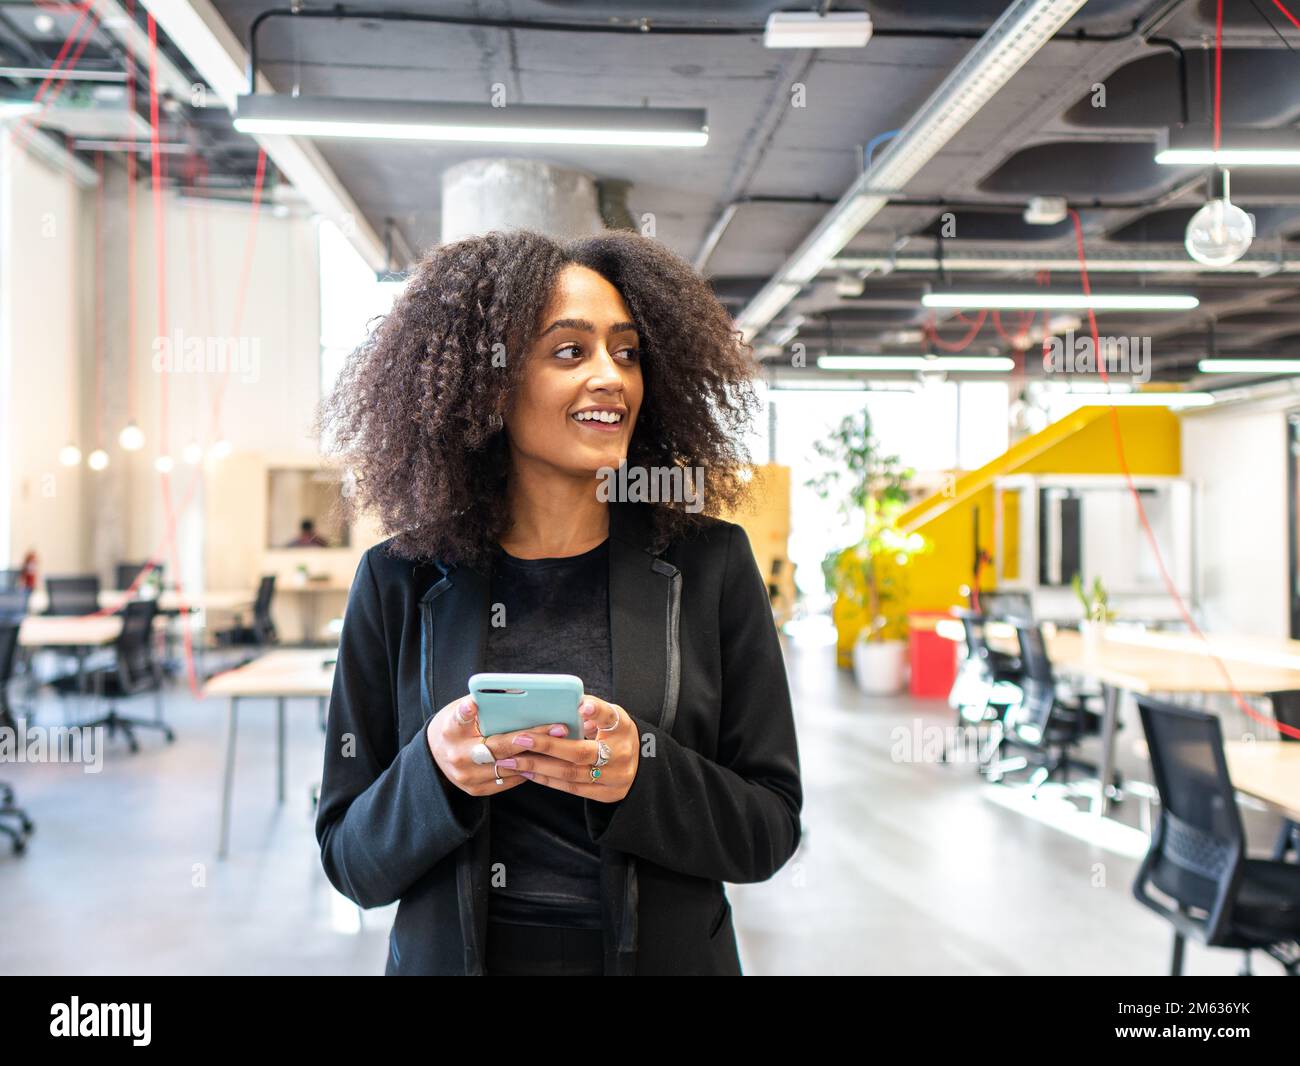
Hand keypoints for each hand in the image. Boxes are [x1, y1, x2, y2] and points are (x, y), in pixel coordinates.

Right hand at [426, 696, 573, 796]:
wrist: (435, 755)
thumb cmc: (456, 726)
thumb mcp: (460, 710)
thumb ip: (482, 706)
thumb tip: (518, 695)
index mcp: (450, 732)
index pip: (458, 720)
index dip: (465, 713)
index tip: (472, 704)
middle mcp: (457, 757)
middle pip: (498, 748)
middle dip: (532, 737)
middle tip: (558, 727)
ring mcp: (467, 778)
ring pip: (509, 766)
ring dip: (537, 756)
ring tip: (562, 744)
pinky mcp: (476, 790)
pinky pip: (508, 780)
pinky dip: (527, 768)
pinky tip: (546, 758)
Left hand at [501, 695, 638, 802]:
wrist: (641, 766)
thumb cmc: (616, 735)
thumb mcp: (611, 717)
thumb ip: (590, 711)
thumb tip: (563, 705)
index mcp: (622, 728)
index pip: (608, 717)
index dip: (595, 711)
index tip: (581, 706)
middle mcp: (621, 754)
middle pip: (580, 752)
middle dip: (546, 746)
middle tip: (519, 739)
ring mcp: (614, 777)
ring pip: (571, 773)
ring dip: (538, 767)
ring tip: (513, 759)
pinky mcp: (606, 794)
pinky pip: (572, 788)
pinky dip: (548, 780)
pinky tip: (528, 772)